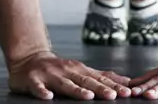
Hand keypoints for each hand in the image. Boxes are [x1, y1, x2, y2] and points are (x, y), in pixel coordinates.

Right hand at [7, 51, 131, 99]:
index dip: (114, 86)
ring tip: (88, 96)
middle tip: (114, 95)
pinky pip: (37, 87)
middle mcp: (68, 71)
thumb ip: (102, 77)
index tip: (127, 92)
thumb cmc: (59, 69)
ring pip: (65, 84)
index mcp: (80, 70)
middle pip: (86, 81)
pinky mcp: (33, 80)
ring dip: (77, 90)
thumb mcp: (82, 71)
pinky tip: (48, 97)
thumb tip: (127, 81)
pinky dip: (42, 92)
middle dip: (101, 89)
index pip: (100, 79)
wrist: (30, 59)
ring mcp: (51, 75)